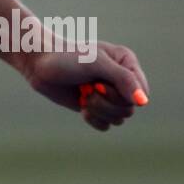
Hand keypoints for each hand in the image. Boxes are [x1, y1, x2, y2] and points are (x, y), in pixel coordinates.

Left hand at [21, 41, 150, 131]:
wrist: (40, 64)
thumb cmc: (67, 57)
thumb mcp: (96, 63)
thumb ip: (123, 79)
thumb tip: (144, 102)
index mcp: (127, 63)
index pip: (141, 92)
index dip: (122, 95)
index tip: (99, 83)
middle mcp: (122, 79)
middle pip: (129, 109)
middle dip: (106, 103)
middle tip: (89, 88)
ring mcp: (109, 94)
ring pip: (119, 119)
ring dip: (98, 110)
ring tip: (84, 94)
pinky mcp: (97, 107)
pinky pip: (106, 126)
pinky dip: (93, 119)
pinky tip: (82, 104)